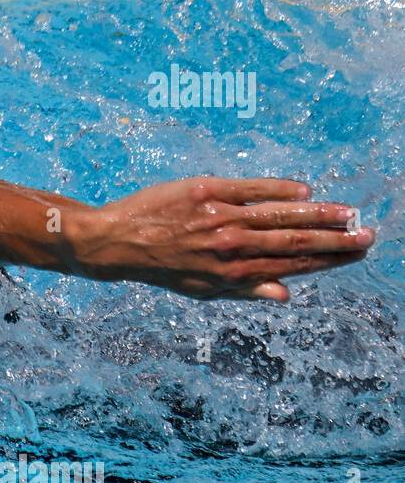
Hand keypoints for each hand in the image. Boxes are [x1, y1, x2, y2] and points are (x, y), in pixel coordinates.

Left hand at [74, 177, 373, 301]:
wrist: (116, 242)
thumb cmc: (161, 267)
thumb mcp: (201, 289)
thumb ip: (245, 289)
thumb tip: (286, 295)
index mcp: (233, 273)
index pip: (292, 264)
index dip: (327, 260)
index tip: (355, 253)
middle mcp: (230, 245)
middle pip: (294, 240)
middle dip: (335, 239)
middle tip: (367, 235)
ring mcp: (219, 217)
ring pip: (279, 214)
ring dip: (318, 213)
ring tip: (347, 213)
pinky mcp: (204, 191)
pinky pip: (250, 188)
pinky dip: (278, 189)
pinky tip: (304, 189)